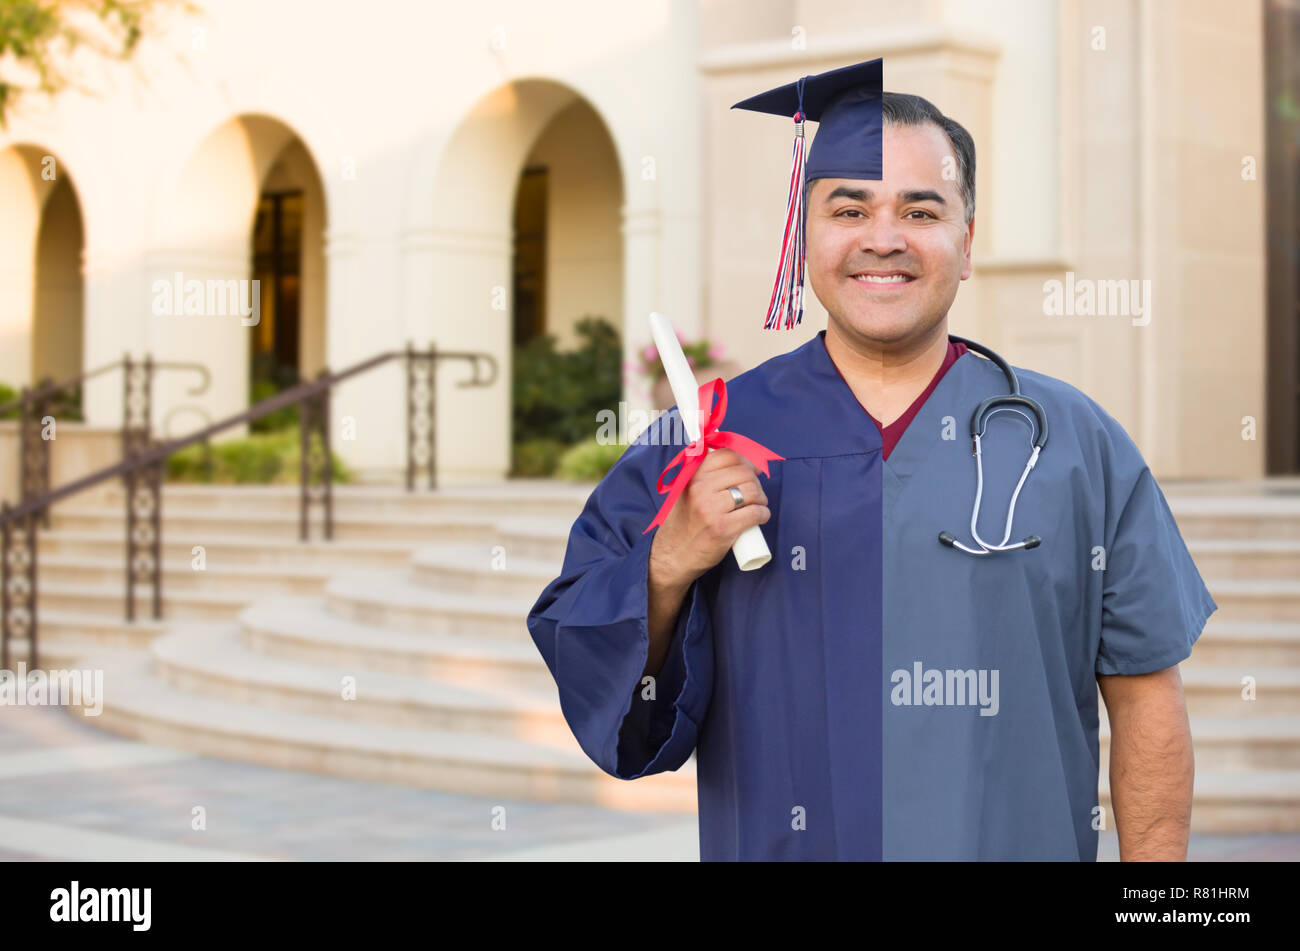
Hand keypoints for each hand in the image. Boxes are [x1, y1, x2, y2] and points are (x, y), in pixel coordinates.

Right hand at [648, 447, 770, 589]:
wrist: (672, 554)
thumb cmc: (684, 523)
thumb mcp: (685, 491)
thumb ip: (702, 475)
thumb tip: (737, 462)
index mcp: (692, 476)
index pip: (727, 455)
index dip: (746, 461)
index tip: (753, 470)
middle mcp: (700, 488)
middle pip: (743, 473)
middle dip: (756, 482)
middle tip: (755, 494)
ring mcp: (711, 508)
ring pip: (751, 491)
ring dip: (761, 498)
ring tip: (758, 505)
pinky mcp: (722, 528)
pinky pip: (754, 513)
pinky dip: (763, 514)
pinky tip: (761, 517)